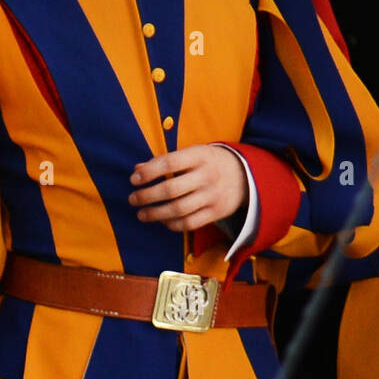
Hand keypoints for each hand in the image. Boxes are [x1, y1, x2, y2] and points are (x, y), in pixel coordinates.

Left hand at [129, 145, 246, 232]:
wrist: (245, 175)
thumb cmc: (210, 162)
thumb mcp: (194, 153)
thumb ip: (167, 161)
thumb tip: (138, 170)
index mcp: (201, 156)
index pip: (169, 163)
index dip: (149, 172)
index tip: (134, 179)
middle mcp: (207, 176)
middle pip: (171, 189)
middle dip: (146, 196)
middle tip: (133, 199)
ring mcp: (213, 196)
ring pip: (178, 209)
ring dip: (155, 214)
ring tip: (142, 214)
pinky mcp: (217, 212)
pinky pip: (189, 223)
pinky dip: (172, 224)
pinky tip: (162, 221)